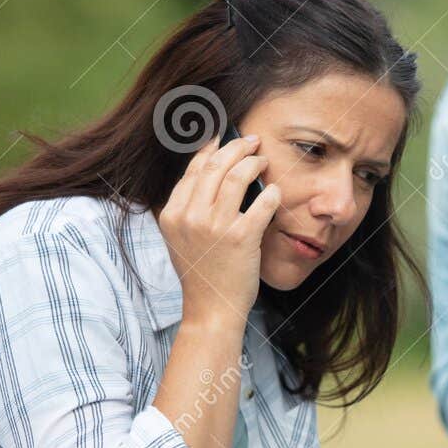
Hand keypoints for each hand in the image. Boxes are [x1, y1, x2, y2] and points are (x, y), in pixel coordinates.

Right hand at [156, 133, 280, 328]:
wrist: (210, 309)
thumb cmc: (202, 273)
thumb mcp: (180, 238)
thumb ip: (188, 208)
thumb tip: (209, 173)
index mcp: (172, 214)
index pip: (193, 170)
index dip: (210, 149)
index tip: (223, 138)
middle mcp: (189, 216)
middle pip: (215, 166)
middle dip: (236, 147)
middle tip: (252, 141)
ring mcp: (214, 226)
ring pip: (236, 176)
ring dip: (253, 162)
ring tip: (263, 159)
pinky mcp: (241, 237)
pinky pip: (261, 202)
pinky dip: (271, 192)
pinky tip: (275, 190)